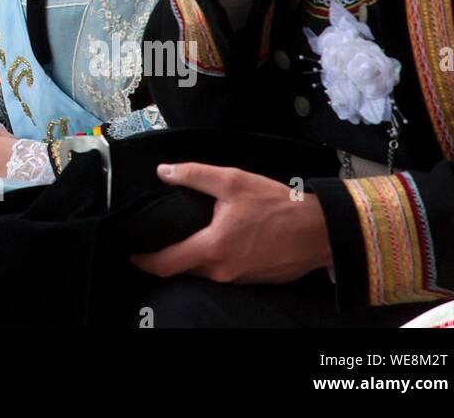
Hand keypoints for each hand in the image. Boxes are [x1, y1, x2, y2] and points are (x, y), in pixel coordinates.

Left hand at [131, 162, 332, 282]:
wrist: (320, 231)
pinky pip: (224, 273)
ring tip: (189, 235)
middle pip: (184, 269)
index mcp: (212, 248)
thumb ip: (194, 175)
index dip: (145, 260)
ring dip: (194, 257)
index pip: (166, 264)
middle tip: (160, 238)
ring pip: (205, 272)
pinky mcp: (254, 281)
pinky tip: (219, 241)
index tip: (133, 253)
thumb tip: (163, 171)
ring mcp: (239, 280)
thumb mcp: (232, 181)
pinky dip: (216, 259)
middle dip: (169, 257)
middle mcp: (222, 271)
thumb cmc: (277, 206)